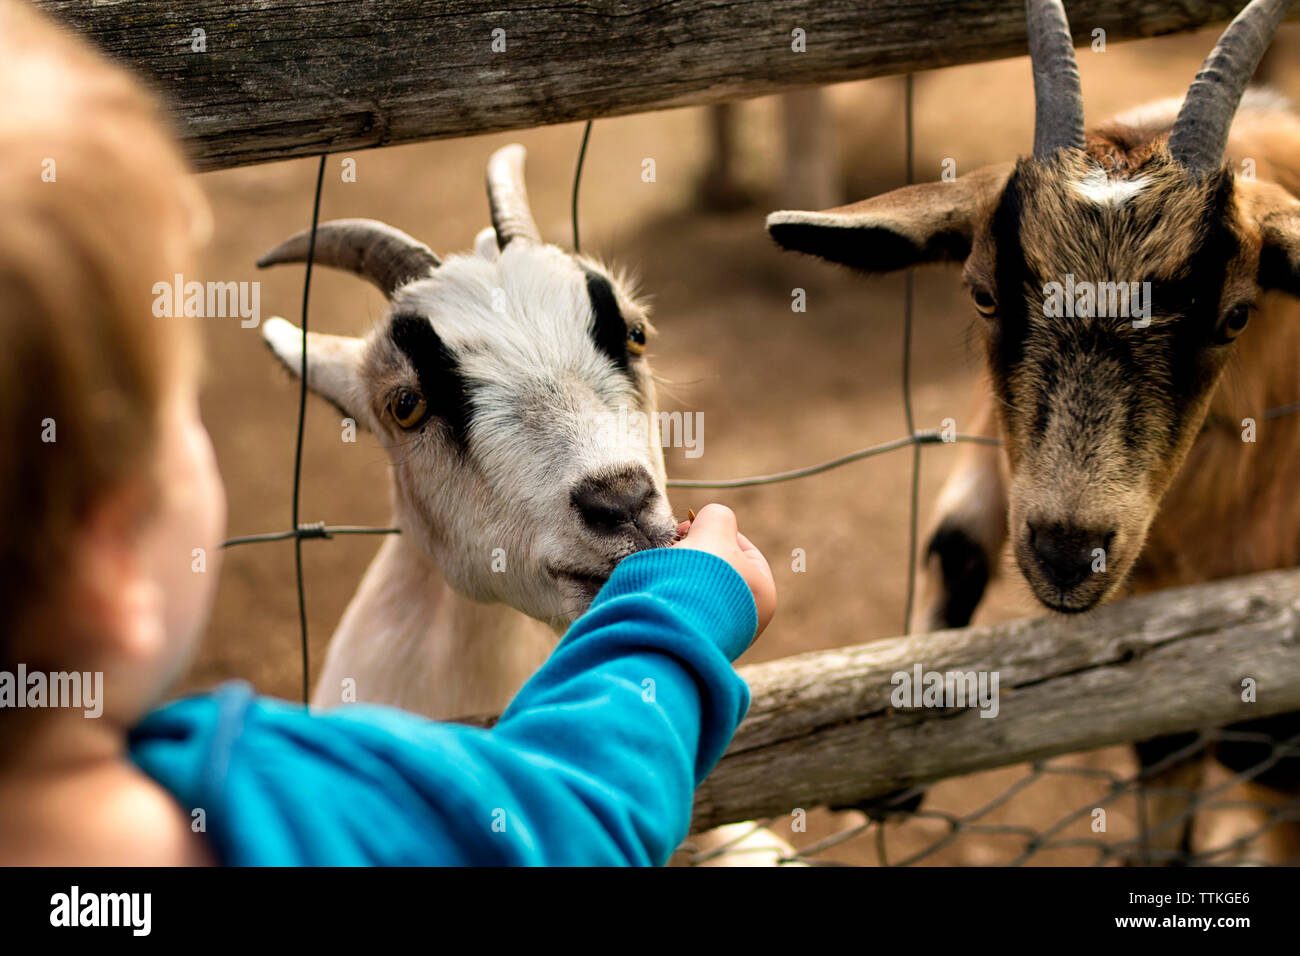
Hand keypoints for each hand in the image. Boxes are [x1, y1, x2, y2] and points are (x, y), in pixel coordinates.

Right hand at [673, 503, 775, 639]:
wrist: (675, 621)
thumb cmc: (704, 572)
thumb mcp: (715, 526)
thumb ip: (718, 515)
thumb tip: (708, 523)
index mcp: (765, 594)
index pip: (744, 551)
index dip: (717, 533)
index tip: (689, 528)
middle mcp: (748, 619)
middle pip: (720, 572)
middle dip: (695, 554)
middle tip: (674, 546)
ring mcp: (720, 634)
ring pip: (699, 590)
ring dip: (680, 575)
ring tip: (664, 567)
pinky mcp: (693, 640)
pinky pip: (684, 610)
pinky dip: (672, 596)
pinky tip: (659, 588)